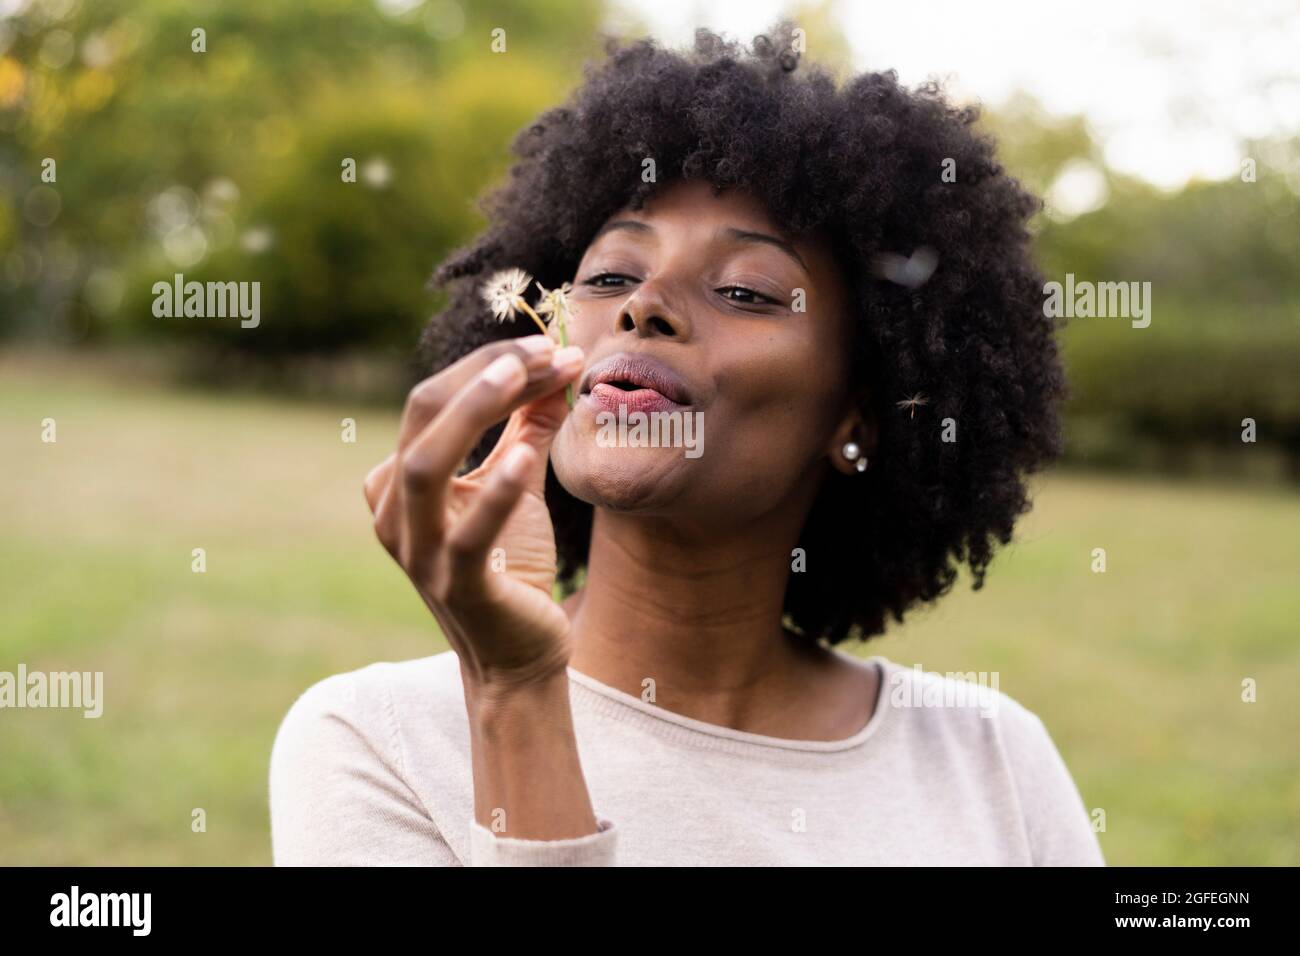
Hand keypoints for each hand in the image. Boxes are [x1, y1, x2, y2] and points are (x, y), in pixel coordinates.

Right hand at [364, 335, 584, 690]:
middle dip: (485, 374)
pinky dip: (497, 490)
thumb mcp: (516, 485)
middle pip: (424, 416)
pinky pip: (468, 534)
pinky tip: (530, 455)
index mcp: (400, 480)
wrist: (518, 654)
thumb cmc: (510, 565)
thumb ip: (526, 428)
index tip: (550, 346)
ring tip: (526, 375)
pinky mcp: (455, 586)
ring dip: (476, 410)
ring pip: (425, 465)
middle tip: (543, 348)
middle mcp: (394, 511)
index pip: (434, 400)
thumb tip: (556, 366)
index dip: (490, 366)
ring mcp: (419, 551)